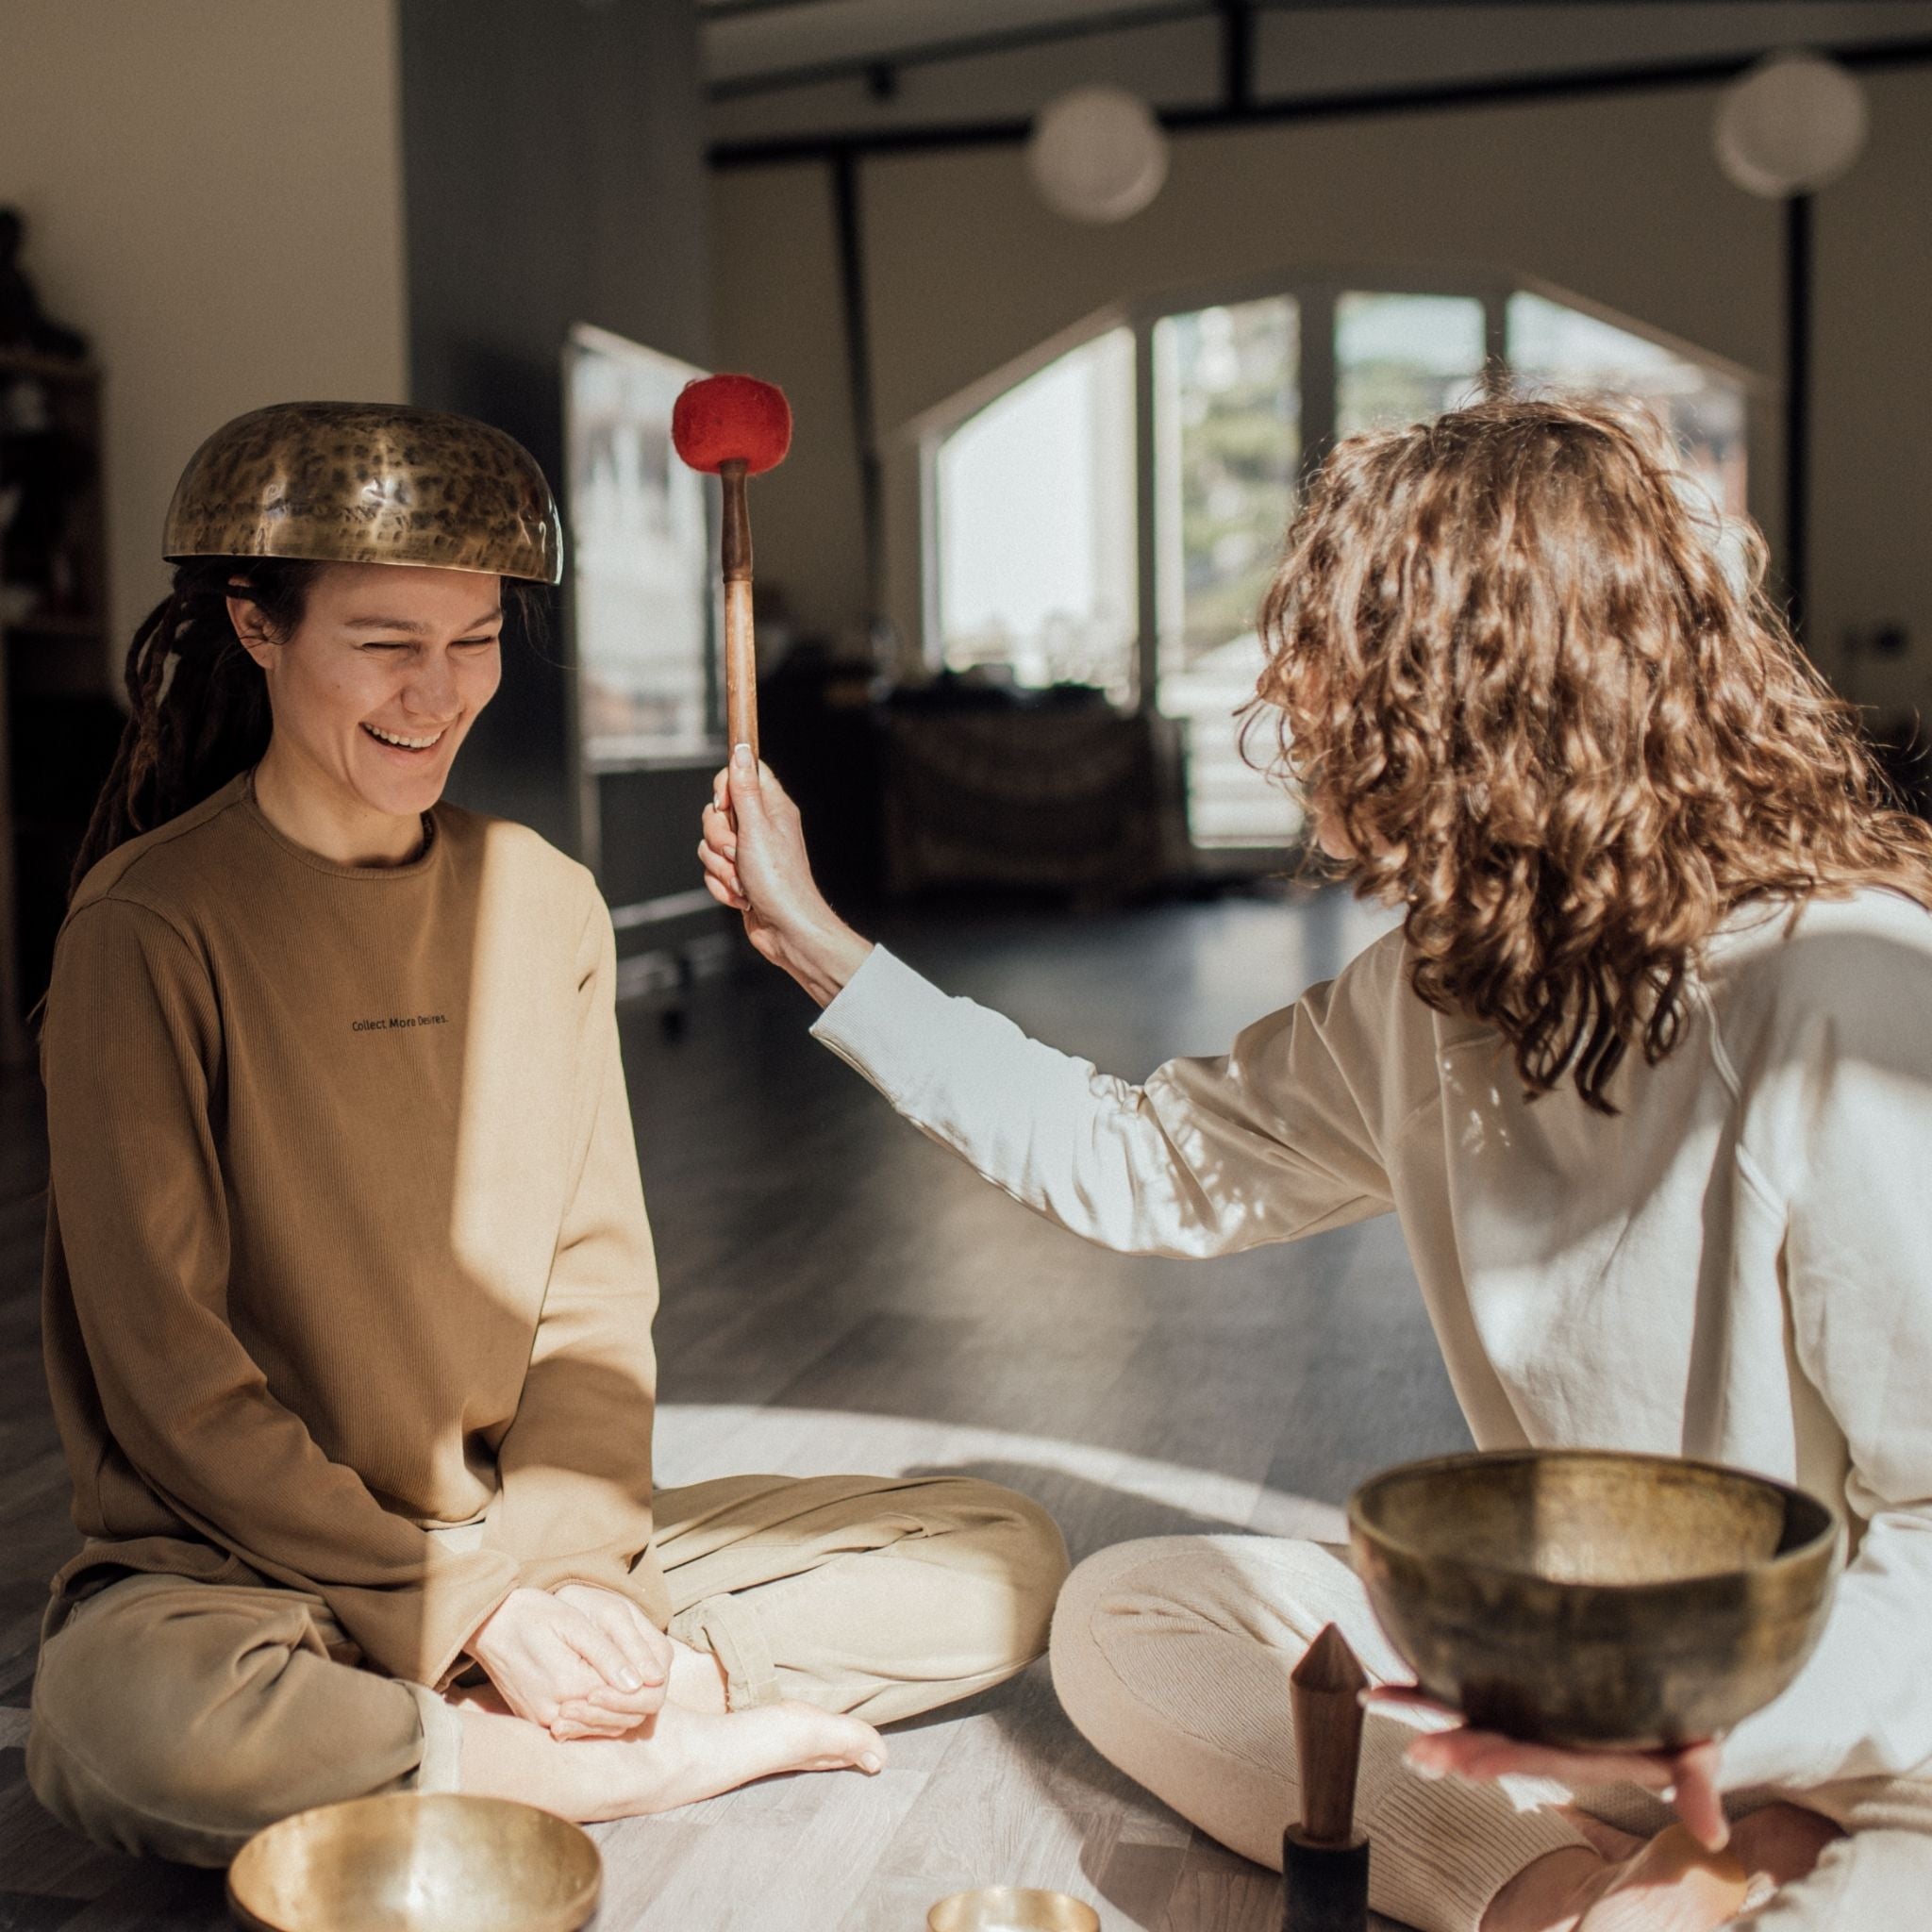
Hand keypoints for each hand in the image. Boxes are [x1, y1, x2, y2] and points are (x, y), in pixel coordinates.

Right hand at [465, 1585, 670, 1740]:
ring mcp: (542, 1721)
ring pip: (598, 1728)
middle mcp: (553, 1713)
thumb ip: (609, 1655)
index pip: (623, 1701)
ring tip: (628, 1682)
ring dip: (617, 1710)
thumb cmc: (535, 1615)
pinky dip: (596, 1715)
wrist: (491, 1624)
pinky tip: (604, 1693)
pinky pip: (577, 1728)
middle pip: (614, 1721)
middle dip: (635, 1702)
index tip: (654, 1670)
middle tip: (647, 1677)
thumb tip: (640, 1683)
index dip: (644, 1688)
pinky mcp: (534, 1721)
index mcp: (569, 1687)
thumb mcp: (575, 1625)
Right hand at [698, 745, 871, 1005]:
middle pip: (717, 811)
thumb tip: (740, 749)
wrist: (786, 929)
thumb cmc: (779, 880)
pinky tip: (741, 896)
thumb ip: (745, 789)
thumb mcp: (757, 828)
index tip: (726, 806)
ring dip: (720, 866)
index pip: (742, 773)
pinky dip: (722, 885)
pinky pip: (712, 870)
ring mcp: (749, 852)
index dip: (726, 788)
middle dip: (718, 837)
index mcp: (772, 808)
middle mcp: (761, 826)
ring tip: (742, 880)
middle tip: (737, 853)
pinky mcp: (739, 875)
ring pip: (710, 844)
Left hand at [1371, 1686, 1728, 1850]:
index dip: (1491, 1758)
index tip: (1452, 1761)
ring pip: (1470, 1709)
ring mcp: (1530, 1707)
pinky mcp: (1522, 1677)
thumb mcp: (1699, 1752)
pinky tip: (1391, 1673)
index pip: (1529, 1756)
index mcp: (1578, 1751)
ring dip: (1426, 1707)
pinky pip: (1472, 1674)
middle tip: (1410, 1750)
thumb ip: (1699, 1784)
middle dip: (1450, 1743)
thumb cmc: (1688, 1725)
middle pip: (1490, 1738)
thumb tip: (1711, 1831)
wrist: (1677, 1699)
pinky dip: (1433, 1673)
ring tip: (1378, 1701)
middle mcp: (1546, 1732)